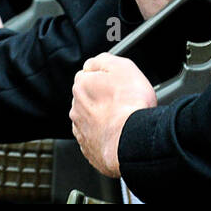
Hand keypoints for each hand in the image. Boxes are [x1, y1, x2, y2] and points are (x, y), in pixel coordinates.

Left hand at [70, 53, 156, 178]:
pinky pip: (96, 139)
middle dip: (104, 99)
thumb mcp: (122, 66)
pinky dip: (106, 136)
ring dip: (104, 118)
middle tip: (124, 102)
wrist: (133, 140)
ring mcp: (82, 131)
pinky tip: (119, 134)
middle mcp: (77, 108)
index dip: (107, 78)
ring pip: (92, 119)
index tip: (119, 83)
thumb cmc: (130, 105)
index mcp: (82, 86)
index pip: (89, 75)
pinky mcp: (90, 150)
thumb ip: (103, 60)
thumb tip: (92, 64)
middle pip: (90, 98)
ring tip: (123, 120)